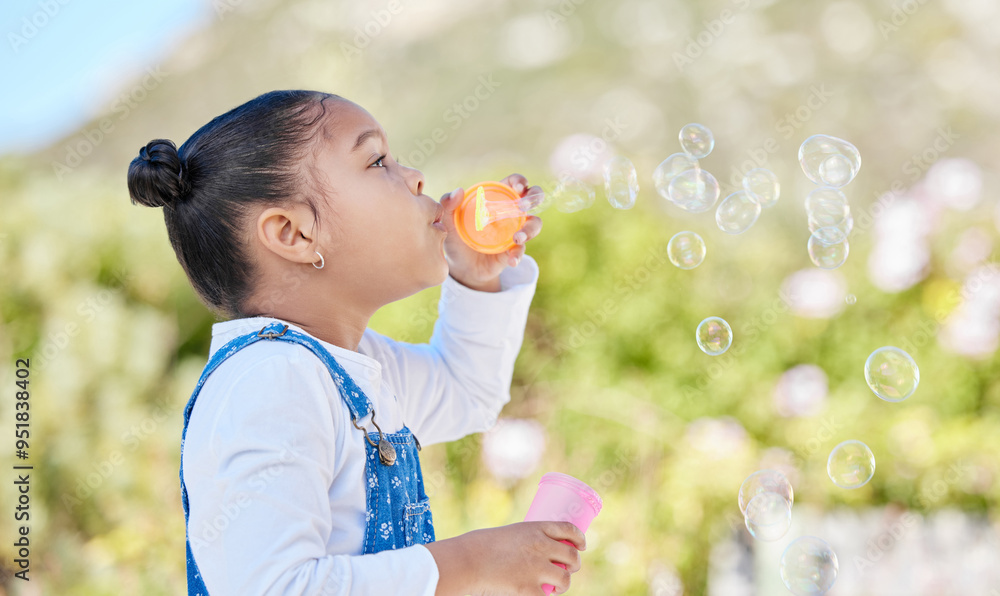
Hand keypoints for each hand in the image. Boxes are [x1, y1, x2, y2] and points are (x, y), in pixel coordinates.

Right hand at [424, 521, 585, 595]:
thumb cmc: (483, 547)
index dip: (579, 538)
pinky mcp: (531, 588)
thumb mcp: (509, 535)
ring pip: (565, 578)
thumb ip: (526, 543)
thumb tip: (535, 557)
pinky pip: (548, 595)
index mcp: (537, 528)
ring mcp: (538, 568)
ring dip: (564, 583)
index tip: (581, 545)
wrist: (470, 560)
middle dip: (574, 564)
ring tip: (558, 585)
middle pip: (572, 556)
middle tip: (569, 568)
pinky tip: (544, 594)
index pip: (569, 529)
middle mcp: (542, 546)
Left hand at [439, 173, 543, 291]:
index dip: (520, 181)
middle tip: (523, 206)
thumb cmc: (456, 237)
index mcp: (496, 199)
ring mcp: (515, 231)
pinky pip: (522, 250)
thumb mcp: (447, 221)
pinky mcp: (514, 250)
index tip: (517, 187)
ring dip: (529, 229)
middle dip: (535, 197)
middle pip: (533, 198)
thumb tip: (459, 191)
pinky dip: (518, 254)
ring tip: (517, 238)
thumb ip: (448, 204)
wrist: (460, 267)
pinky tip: (511, 260)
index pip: (514, 183)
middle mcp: (510, 212)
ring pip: (534, 224)